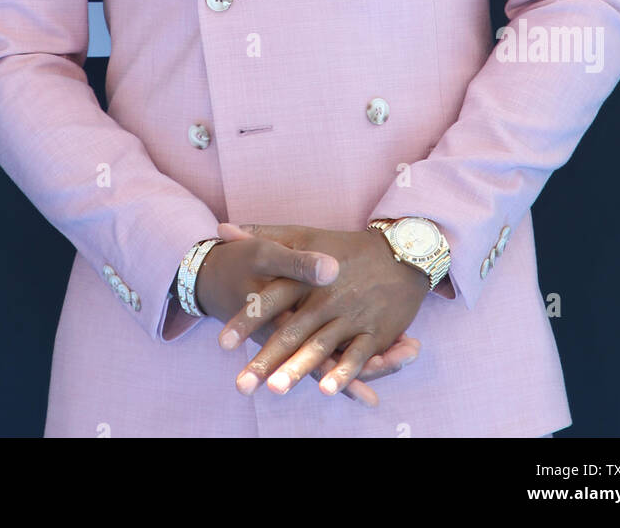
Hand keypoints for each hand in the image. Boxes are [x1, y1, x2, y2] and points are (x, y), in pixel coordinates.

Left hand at [216, 222, 425, 399]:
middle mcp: (326, 297)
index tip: (223, 344)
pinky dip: (344, 371)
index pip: (271, 300)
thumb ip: (261, 234)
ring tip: (275, 389)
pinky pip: (358, 355)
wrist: (398, 253)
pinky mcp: (374, 332)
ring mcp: (351, 315)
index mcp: (305, 276)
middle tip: (242, 384)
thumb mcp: (302, 233)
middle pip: (292, 331)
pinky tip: (327, 388)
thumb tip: (221, 229)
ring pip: (320, 345)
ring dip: (298, 368)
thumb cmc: (343, 246)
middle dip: (266, 359)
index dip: (247, 321)